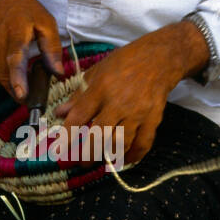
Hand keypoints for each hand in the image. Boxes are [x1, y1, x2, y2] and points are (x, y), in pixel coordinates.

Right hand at [0, 0, 63, 99]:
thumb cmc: (22, 9)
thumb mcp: (45, 21)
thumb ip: (51, 48)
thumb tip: (57, 72)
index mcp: (16, 33)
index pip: (15, 59)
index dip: (19, 79)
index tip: (23, 95)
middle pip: (5, 76)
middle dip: (18, 91)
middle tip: (31, 97)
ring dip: (10, 84)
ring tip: (21, 77)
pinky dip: (1, 76)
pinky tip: (8, 67)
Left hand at [55, 23, 207, 164]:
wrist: (160, 58)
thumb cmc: (125, 62)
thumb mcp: (97, 72)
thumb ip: (78, 95)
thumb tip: (60, 113)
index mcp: (101, 88)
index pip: (79, 116)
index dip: (66, 136)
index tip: (58, 152)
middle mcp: (118, 102)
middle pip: (99, 136)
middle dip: (87, 153)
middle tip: (80, 162)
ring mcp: (138, 112)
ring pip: (120, 143)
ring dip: (108, 156)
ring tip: (101, 159)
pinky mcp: (153, 119)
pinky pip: (142, 144)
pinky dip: (133, 155)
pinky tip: (125, 160)